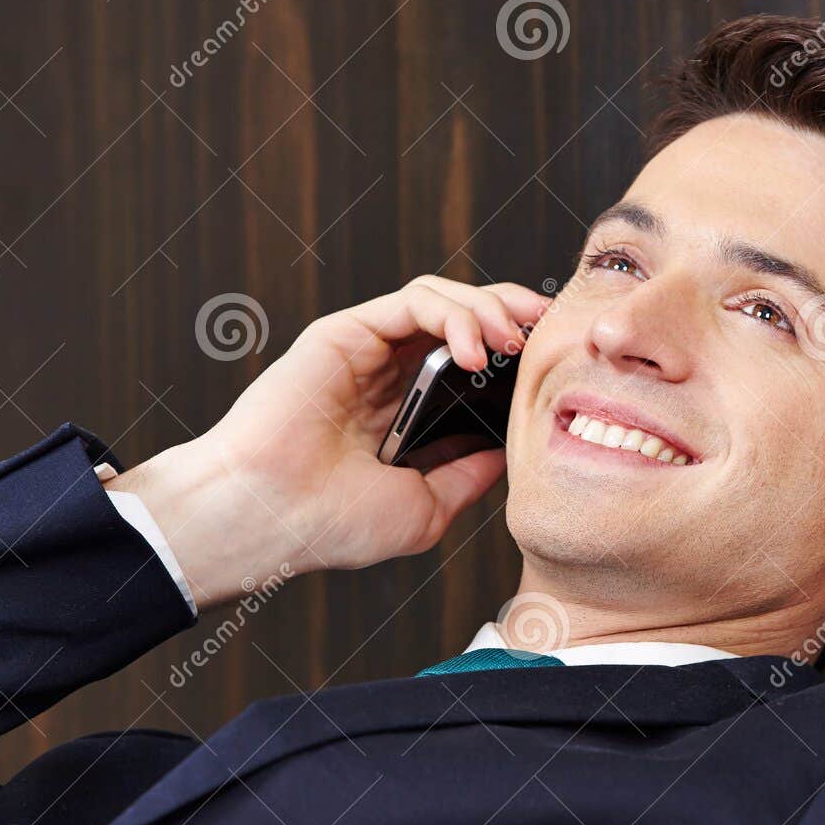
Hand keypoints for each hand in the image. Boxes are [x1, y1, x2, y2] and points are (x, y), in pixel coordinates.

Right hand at [107, 277, 550, 608]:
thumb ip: (469, 475)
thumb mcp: (426, 508)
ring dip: (489, 310)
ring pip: (443, 300)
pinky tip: (475, 350)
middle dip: (514, 315)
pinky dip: (454, 314)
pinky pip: (413, 301)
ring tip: (514, 341)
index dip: (517, 353)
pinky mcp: (346, 332)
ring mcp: (368, 350)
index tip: (557, 359)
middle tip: (548, 329)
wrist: (268, 521)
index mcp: (408, 412)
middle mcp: (390, 374)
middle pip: (465, 319)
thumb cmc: (330, 525)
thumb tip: (514, 453)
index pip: (473, 361)